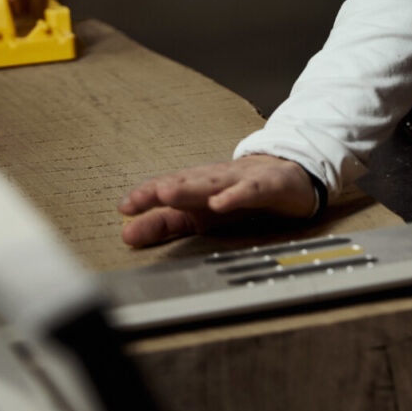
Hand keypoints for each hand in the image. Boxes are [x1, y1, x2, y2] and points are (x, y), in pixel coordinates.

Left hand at [118, 154, 317, 247]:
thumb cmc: (237, 196)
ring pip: (211, 182)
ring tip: (166, 194)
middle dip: (160, 190)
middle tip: (136, 200)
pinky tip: (219, 202)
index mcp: (196, 187)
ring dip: (188, 188)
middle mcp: (214, 180)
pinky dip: (234, 195)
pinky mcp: (266, 185)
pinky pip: (249, 190)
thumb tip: (127, 234)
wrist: (287, 176)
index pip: (167, 189)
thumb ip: (164, 224)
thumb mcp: (198, 216)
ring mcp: (239, 180)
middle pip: (184, 183)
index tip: (124, 208)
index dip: (145, 197)